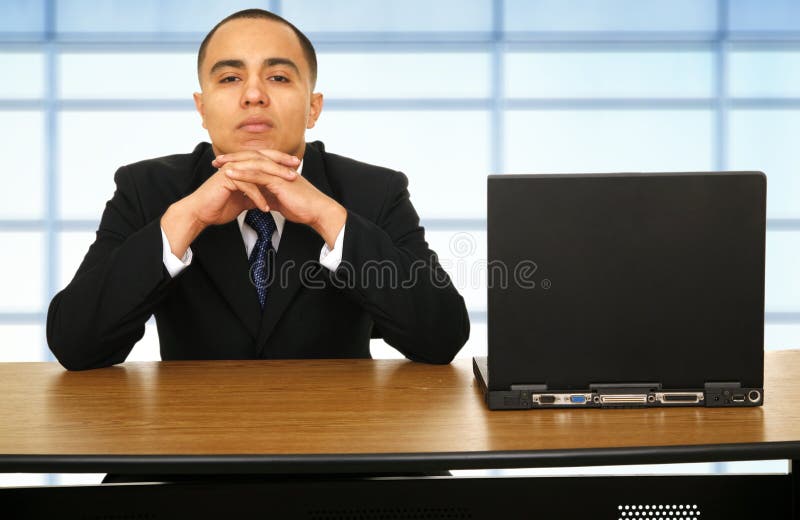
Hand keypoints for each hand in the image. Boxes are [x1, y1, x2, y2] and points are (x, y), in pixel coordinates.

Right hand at [160, 150, 298, 256]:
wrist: (201, 213)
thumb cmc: (218, 206)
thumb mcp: (242, 201)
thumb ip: (254, 196)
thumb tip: (266, 199)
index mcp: (241, 167)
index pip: (264, 160)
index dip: (280, 162)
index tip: (296, 167)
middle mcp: (237, 165)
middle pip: (262, 159)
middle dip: (281, 163)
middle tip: (296, 167)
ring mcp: (231, 170)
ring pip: (256, 170)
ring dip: (273, 177)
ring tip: (287, 185)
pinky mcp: (226, 180)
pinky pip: (246, 186)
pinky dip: (257, 197)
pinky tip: (266, 207)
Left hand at [216, 150, 346, 247]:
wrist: (317, 212)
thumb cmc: (303, 207)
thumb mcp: (281, 201)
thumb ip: (271, 197)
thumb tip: (260, 202)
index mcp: (278, 170)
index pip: (256, 161)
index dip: (240, 161)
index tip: (224, 164)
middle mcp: (278, 168)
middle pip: (251, 157)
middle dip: (232, 158)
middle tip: (216, 160)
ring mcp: (278, 172)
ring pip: (252, 163)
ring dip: (233, 163)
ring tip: (219, 164)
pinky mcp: (278, 180)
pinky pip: (257, 174)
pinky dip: (242, 173)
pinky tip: (229, 174)